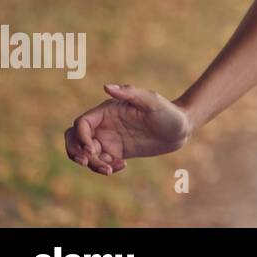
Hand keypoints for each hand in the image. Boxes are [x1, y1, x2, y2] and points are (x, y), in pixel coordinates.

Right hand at [64, 84, 191, 175]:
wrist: (181, 129)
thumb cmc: (168, 111)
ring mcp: (109, 139)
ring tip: (110, 169)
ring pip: (86, 154)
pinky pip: (101, 162)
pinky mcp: (117, 152)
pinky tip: (123, 166)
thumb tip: (106, 87)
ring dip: (92, 164)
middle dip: (75, 151)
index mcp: (107, 110)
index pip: (81, 124)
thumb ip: (130, 92)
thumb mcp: (152, 101)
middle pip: (74, 138)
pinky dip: (105, 167)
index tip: (92, 149)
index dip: (80, 137)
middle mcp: (105, 124)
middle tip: (87, 162)